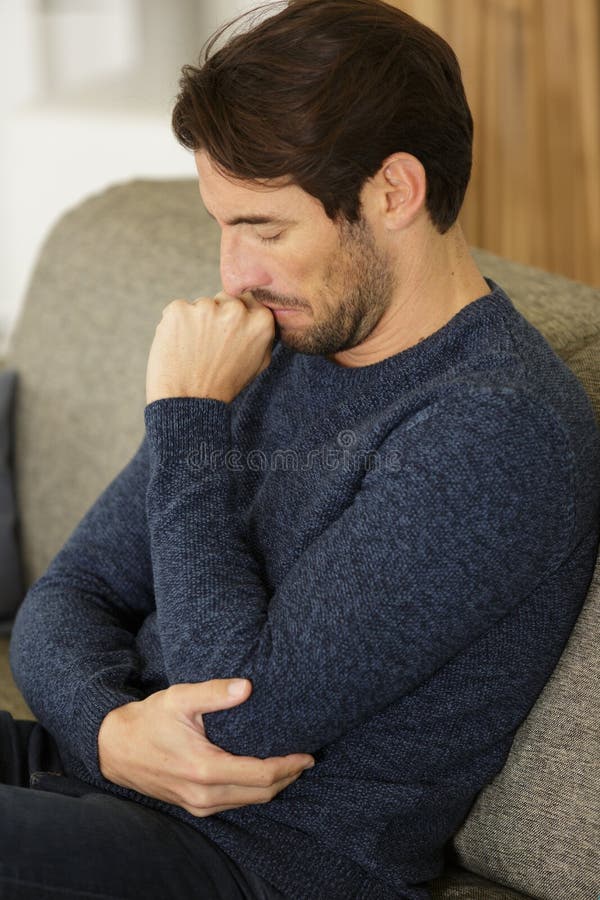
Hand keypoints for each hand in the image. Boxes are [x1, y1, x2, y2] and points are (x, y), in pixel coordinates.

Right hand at [97, 678, 314, 816]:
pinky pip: (234, 803)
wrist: (114, 748)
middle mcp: (204, 794)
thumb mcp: (179, 698)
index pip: (262, 775)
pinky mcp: (194, 806)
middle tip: (306, 759)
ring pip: (249, 802)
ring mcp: (199, 804)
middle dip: (288, 777)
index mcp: (205, 769)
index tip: (308, 754)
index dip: (290, 766)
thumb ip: (215, 692)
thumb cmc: (149, 719)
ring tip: (291, 765)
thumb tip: (247, 686)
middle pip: (262, 794)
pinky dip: (254, 791)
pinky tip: (262, 774)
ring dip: (274, 786)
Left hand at [145, 291, 274, 404]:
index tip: (227, 334)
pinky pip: (177, 310)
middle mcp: (236, 310)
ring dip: (195, 322)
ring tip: (193, 351)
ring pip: (200, 306)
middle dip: (216, 317)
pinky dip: (175, 325)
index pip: (247, 302)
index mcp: (260, 321)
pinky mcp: (179, 310)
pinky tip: (179, 347)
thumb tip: (260, 314)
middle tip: (209, 346)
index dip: (234, 319)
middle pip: (223, 300)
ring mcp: (206, 308)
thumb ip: (263, 335)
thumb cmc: (224, 385)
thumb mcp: (258, 363)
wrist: (189, 402)